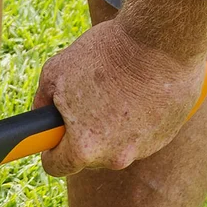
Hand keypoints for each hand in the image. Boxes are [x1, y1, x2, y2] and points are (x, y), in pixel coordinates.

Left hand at [34, 18, 206, 175]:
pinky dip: (137, 119)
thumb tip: (44, 114)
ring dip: (113, 126)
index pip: (55, 166)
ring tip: (118, 90)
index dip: (51, 149)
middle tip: (90, 100)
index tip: (55, 135)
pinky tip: (140, 92)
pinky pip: (141, 135)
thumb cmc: (107, 54)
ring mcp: (142, 150)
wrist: (162, 40)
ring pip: (116, 146)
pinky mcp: (164, 138)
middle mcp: (114, 158)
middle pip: (88, 157)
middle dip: (84, 134)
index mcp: (83, 149)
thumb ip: (43, 100)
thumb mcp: (57, 70)